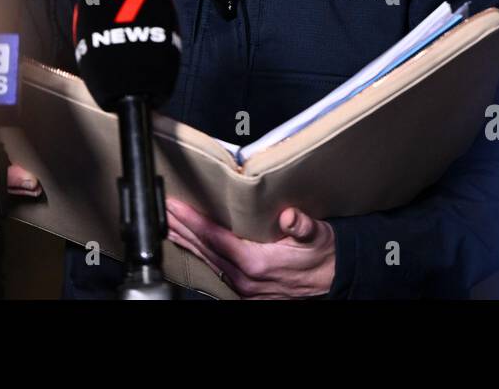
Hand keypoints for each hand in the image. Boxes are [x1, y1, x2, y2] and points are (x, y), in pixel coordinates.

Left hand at [165, 197, 335, 298]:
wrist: (334, 278)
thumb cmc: (323, 254)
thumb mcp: (318, 235)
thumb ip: (303, 226)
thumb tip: (290, 217)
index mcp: (257, 263)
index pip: (215, 238)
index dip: (192, 221)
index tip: (175, 206)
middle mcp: (245, 278)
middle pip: (204, 249)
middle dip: (181, 228)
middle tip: (163, 208)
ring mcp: (244, 288)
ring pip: (206, 261)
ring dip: (186, 241)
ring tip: (169, 224)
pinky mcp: (246, 291)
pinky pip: (216, 270)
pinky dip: (200, 255)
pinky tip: (190, 245)